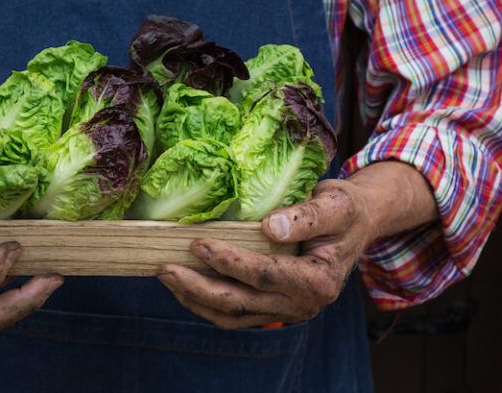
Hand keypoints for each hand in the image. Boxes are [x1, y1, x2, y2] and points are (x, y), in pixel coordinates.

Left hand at [157, 162, 438, 328]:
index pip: (264, 275)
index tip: (198, 244)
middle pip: (241, 302)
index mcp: (318, 280)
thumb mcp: (335, 203)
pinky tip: (185, 288)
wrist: (354, 224)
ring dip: (196, 299)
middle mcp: (302, 304)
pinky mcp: (274, 308)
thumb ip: (306, 216)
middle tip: (165, 268)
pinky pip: (236, 315)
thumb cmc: (343, 210)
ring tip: (166, 277)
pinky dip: (207, 304)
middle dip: (199, 287)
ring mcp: (287, 310)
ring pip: (234, 315)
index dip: (229, 261)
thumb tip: (271, 228)